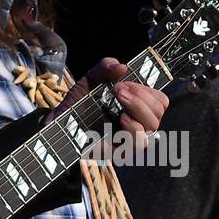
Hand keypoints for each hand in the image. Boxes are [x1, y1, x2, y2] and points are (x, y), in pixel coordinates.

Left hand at [47, 57, 167, 144]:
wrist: (59, 123)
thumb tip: (122, 66)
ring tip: (118, 98)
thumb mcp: (91, 79)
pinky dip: (134, 127)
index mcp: (136, 107)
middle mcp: (137, 122)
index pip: (159, 100)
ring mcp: (131, 138)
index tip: (124, 83)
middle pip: (159, 110)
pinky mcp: (122, 151)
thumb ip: (105, 67)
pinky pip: (140, 141)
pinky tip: (121, 118)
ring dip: (138, 106)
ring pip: (153, 124)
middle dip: (141, 95)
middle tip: (119, 90)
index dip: (147, 89)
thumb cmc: (78, 104)